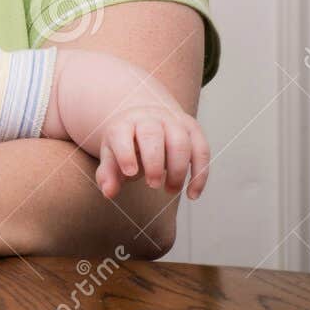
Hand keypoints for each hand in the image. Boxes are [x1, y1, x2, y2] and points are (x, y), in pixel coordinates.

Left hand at [94, 102, 210, 201]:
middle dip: (154, 163)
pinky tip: (192, 193)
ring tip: (170, 190)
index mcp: (124, 123)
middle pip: (153, 136)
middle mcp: (149, 118)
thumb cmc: (127, 141)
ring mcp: (173, 122)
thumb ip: (108, 174)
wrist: (145, 116)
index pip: (122, 134)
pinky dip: (200, 174)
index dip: (125, 154)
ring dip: (178, 170)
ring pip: (181, 142)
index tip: (130, 172)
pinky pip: (201, 150)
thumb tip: (108, 192)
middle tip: (153, 185)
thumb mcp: (111, 154)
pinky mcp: (192, 129)